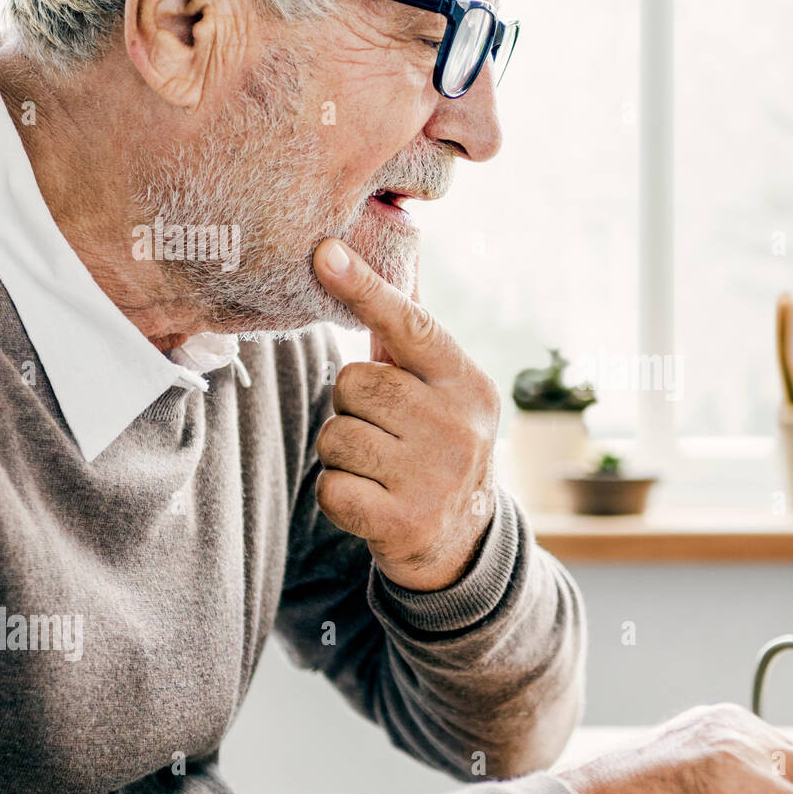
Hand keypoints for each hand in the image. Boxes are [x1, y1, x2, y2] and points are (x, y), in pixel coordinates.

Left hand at [311, 237, 500, 591]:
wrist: (464, 540)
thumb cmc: (437, 445)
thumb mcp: (443, 391)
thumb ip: (411, 337)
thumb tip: (392, 261)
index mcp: (467, 384)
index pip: (411, 326)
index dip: (365, 289)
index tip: (325, 254)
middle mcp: (458, 427)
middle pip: (354, 382)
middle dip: (351, 405)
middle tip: (382, 429)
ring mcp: (434, 477)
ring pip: (336, 436)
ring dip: (342, 452)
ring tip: (378, 466)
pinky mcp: (404, 521)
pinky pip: (330, 486)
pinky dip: (338, 493)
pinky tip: (371, 499)